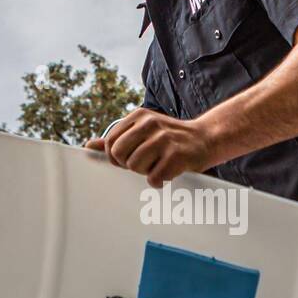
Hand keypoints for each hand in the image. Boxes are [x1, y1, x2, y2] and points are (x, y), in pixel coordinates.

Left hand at [84, 109, 214, 187]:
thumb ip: (118, 137)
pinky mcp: (176, 155)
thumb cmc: (172, 138)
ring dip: (145, 172)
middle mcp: (150, 124)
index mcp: (139, 116)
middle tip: (144, 163)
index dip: (116, 157)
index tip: (129, 159)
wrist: (207, 138)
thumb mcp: (144, 131)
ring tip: (158, 165)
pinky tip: (167, 173)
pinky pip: (154, 178)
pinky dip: (159, 181)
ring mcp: (164, 139)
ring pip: (135, 167)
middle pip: (119, 155)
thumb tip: (90, 145)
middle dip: (128, 165)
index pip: (111, 141)